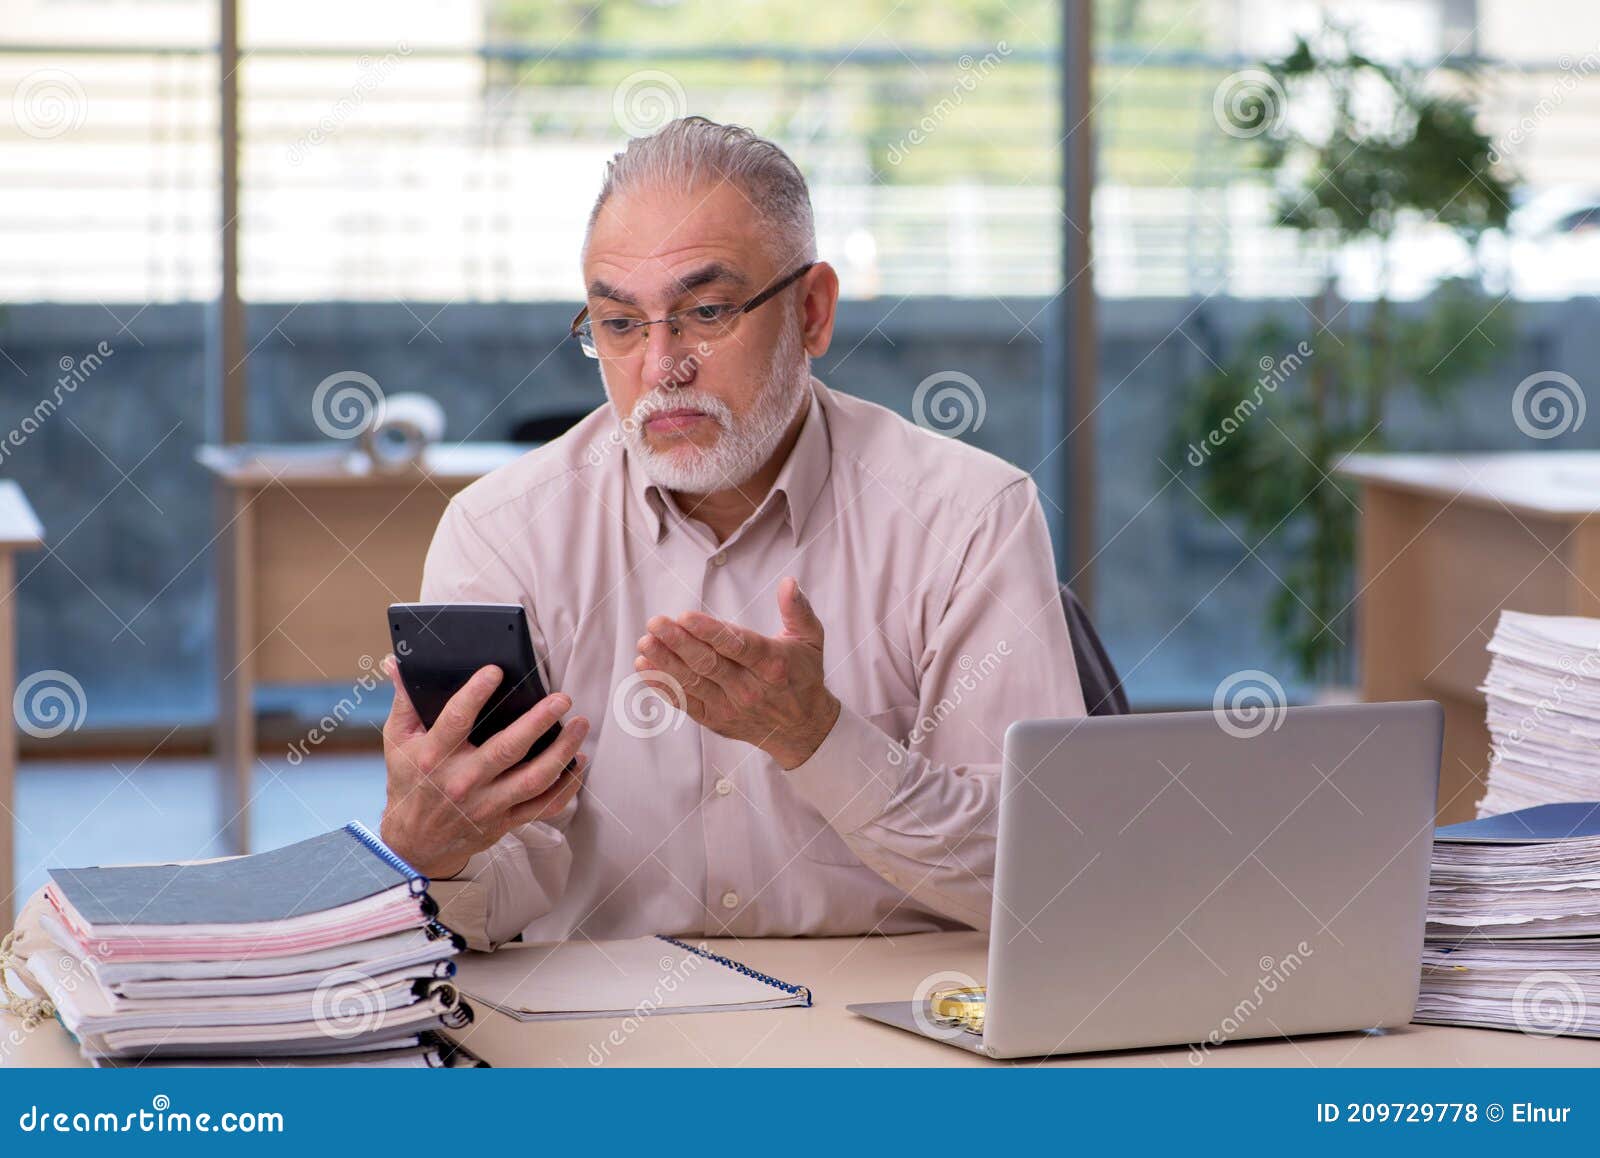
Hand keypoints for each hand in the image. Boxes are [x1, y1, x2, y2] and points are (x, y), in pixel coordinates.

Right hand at [378, 657, 588, 879]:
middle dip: (538, 721)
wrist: (416, 844)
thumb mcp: (398, 742)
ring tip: (580, 724)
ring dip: (562, 751)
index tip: (496, 671)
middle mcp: (463, 782)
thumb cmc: (410, 783)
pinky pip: (543, 805)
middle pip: (507, 749)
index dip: (475, 694)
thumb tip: (398, 663)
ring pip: (534, 778)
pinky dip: (567, 785)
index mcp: (434, 758)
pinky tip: (579, 762)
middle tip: (562, 698)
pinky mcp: (505, 820)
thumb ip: (404, 701)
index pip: (456, 721)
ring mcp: (487, 804)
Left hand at [635, 576, 840, 768]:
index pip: (737, 646)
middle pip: (708, 664)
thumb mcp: (810, 639)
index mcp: (772, 664)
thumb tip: (788, 582)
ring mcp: (730, 707)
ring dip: (665, 662)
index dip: (709, 631)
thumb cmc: (803, 676)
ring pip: (692, 683)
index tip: (685, 616)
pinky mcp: (715, 720)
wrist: (802, 729)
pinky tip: (645, 667)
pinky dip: (663, 685)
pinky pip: (685, 702)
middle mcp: (750, 688)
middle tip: (655, 623)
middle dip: (678, 643)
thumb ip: (798, 609)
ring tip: (645, 642)